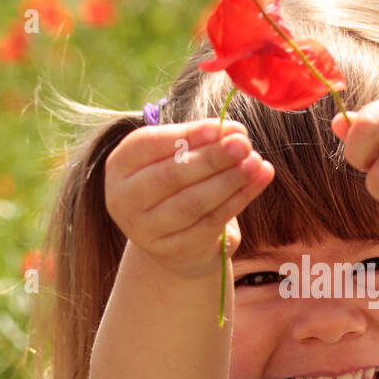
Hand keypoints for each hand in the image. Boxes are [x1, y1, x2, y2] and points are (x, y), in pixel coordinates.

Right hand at [104, 118, 274, 279]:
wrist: (174, 238)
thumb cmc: (176, 184)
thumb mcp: (175, 157)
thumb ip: (198, 141)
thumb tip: (233, 130)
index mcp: (119, 166)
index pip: (148, 145)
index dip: (186, 135)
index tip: (220, 127)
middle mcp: (124, 200)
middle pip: (170, 176)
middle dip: (211, 158)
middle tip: (243, 144)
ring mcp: (146, 231)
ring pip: (192, 203)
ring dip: (229, 180)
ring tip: (256, 162)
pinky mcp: (175, 251)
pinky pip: (212, 223)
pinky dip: (239, 199)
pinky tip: (259, 180)